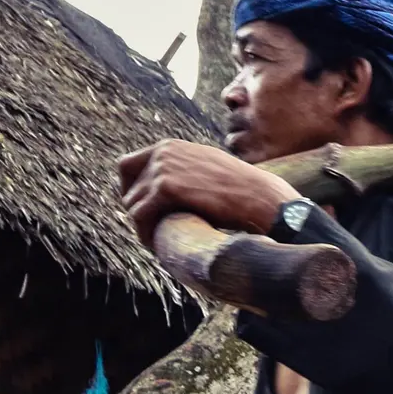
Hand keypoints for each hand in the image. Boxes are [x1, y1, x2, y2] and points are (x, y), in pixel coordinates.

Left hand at [117, 140, 301, 248]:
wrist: (264, 199)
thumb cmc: (247, 192)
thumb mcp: (211, 171)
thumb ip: (188, 173)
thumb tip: (176, 191)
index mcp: (171, 146)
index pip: (128, 165)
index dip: (131, 191)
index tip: (143, 211)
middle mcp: (163, 152)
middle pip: (128, 187)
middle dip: (138, 212)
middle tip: (153, 232)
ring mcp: (163, 169)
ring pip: (133, 204)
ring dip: (143, 227)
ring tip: (159, 243)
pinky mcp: (167, 189)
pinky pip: (141, 216)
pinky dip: (145, 234)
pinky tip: (158, 247)